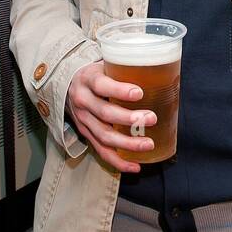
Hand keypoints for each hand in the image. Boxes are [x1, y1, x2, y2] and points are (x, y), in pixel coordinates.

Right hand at [66, 60, 155, 174]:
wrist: (68, 84)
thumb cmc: (97, 73)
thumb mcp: (105, 65)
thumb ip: (125, 68)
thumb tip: (163, 70)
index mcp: (88, 79)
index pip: (101, 85)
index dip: (120, 90)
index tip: (139, 93)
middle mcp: (83, 100)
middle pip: (105, 113)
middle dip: (129, 119)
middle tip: (151, 119)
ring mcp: (83, 120)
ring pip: (104, 136)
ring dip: (127, 143)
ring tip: (148, 144)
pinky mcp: (85, 134)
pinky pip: (101, 151)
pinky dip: (118, 161)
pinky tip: (135, 166)